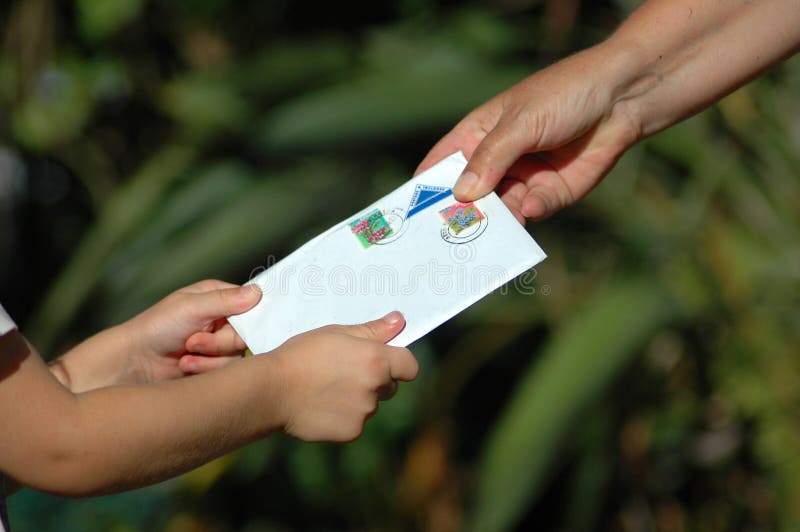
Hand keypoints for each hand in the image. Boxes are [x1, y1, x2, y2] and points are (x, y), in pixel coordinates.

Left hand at [126, 279, 261, 381]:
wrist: (134, 363)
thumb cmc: (156, 328)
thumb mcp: (191, 308)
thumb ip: (226, 300)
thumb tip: (257, 292)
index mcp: (219, 296)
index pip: (252, 305)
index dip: (246, 318)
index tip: (231, 325)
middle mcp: (223, 319)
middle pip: (246, 334)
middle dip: (219, 341)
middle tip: (193, 340)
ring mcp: (219, 343)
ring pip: (237, 354)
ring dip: (210, 357)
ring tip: (186, 352)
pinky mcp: (215, 365)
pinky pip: (227, 370)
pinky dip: (206, 368)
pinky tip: (186, 364)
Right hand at [270, 311, 418, 441]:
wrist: (272, 390)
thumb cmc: (302, 355)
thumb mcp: (337, 333)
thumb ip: (372, 330)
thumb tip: (399, 321)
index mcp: (376, 360)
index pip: (410, 366)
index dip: (400, 362)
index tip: (384, 360)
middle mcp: (376, 388)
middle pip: (390, 386)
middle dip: (376, 380)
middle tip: (345, 371)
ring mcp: (364, 413)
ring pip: (371, 405)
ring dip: (358, 398)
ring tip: (326, 387)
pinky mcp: (351, 432)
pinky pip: (355, 422)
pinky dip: (344, 416)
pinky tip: (321, 404)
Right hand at [416, 43, 640, 223]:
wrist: (623, 98)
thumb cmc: (565, 94)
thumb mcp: (521, 122)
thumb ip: (491, 158)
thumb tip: (462, 195)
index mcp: (477, 135)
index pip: (442, 164)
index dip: (426, 187)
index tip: (411, 213)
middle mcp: (496, 162)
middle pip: (469, 195)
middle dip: (461, 214)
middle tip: (448, 236)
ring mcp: (522, 180)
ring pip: (499, 210)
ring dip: (495, 221)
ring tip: (488, 234)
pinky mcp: (550, 194)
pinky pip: (531, 212)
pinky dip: (527, 216)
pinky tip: (527, 212)